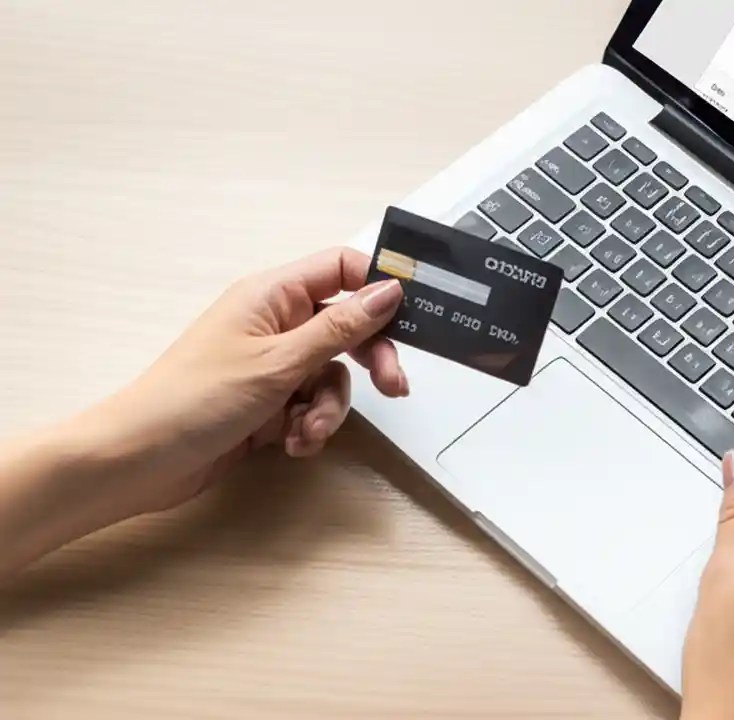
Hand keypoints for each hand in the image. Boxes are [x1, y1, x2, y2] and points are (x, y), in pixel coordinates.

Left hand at [82, 247, 407, 518]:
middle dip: (371, 359)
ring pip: (334, 375)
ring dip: (329, 408)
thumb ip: (341, 326)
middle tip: (395, 386)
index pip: (340, 268)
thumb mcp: (281, 362)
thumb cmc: (194, 400)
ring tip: (304, 431)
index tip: (412, 315)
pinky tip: (288, 443)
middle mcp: (275, 324)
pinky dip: (309, 426)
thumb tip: (388, 291)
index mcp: (271, 295)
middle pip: (348, 326)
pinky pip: (313, 405)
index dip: (378, 286)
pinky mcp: (269, 402)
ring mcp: (272, 364)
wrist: (140, 461)